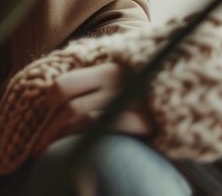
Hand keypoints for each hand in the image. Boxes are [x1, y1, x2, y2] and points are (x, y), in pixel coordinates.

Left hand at [30, 62, 153, 157]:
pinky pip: (106, 128)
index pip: (62, 85)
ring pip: (82, 117)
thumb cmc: (143, 96)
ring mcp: (132, 100)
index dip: (45, 105)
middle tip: (38, 148)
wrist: (184, 100)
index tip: (39, 120)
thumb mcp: (116, 83)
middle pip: (69, 104)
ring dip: (63, 137)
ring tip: (54, 151)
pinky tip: (80, 149)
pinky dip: (88, 139)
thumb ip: (88, 86)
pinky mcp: (146, 122)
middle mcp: (118, 81)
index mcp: (107, 69)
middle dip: (49, 129)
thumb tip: (46, 102)